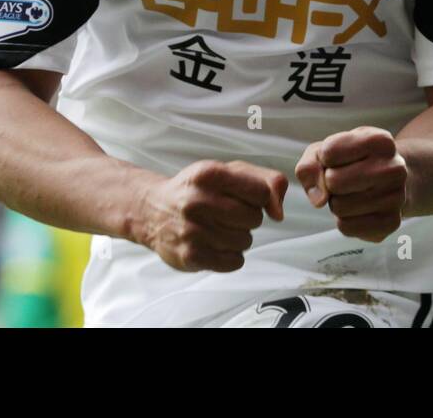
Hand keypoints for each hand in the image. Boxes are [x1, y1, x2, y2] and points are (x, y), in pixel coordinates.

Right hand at [133, 160, 286, 272]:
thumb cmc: (197, 189)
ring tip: (218, 228)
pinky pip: (234, 261)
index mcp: (209, 174)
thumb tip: (279, 212)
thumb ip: (265, 181)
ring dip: (238, 237)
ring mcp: (193, 231)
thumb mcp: (228, 171)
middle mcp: (198, 201)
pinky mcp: (191, 256)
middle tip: (228, 214)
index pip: (260, 192)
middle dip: (248, 218)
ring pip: (245, 241)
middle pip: (254, 219)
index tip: (244, 197)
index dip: (258, 197)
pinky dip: (231, 255)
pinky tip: (215, 243)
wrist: (153, 210)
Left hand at [295, 126, 407, 242]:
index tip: (340, 159)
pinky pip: (346, 227)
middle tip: (344, 179)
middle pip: (333, 181)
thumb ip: (310, 166)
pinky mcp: (391, 223)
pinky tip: (359, 209)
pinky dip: (344, 220)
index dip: (325, 159)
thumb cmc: (353, 160)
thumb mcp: (327, 150)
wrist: (390, 179)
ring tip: (354, 193)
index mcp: (381, 141)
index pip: (329, 153)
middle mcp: (395, 167)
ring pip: (338, 207)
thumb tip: (319, 200)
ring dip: (337, 202)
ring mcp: (397, 197)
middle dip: (330, 182)